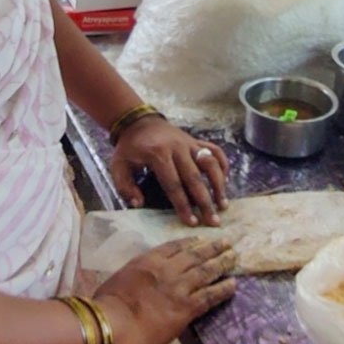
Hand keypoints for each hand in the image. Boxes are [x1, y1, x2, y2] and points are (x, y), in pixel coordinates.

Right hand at [95, 238, 237, 343]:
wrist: (113, 326)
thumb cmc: (106, 308)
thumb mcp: (118, 282)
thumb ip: (133, 279)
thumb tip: (137, 285)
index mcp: (146, 261)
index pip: (172, 247)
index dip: (189, 243)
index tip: (199, 239)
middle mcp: (165, 269)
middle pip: (194, 255)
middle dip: (211, 248)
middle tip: (226, 242)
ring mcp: (178, 287)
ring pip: (205, 271)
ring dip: (221, 263)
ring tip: (234, 257)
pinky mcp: (186, 307)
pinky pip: (210, 295)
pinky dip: (223, 289)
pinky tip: (233, 284)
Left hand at [111, 118, 228, 226]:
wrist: (139, 121)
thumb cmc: (130, 148)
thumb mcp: (118, 166)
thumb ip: (125, 186)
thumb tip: (139, 204)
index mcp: (157, 154)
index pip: (173, 184)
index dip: (183, 205)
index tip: (192, 222)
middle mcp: (177, 147)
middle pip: (195, 177)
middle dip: (205, 201)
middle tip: (214, 221)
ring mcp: (189, 143)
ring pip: (210, 163)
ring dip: (219, 184)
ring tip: (223, 204)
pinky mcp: (196, 140)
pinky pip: (215, 150)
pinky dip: (223, 164)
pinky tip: (225, 181)